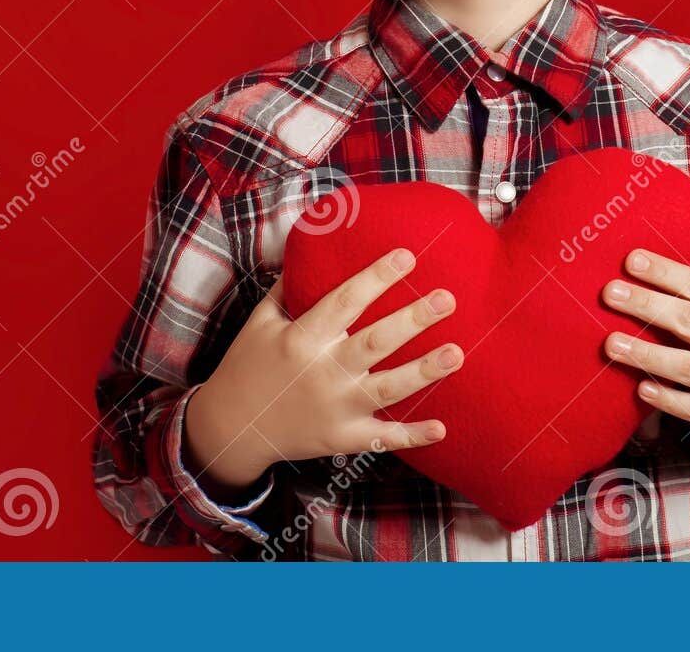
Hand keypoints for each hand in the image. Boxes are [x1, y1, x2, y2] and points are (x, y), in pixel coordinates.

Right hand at [183, 247, 463, 492]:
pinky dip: (412, 436)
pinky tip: (442, 428)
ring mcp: (335, 408)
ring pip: (387, 388)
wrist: (231, 428)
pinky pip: (382, 438)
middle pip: (375, 342)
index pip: (344, 302)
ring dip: (424, 371)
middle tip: (446, 299)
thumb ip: (286, 289)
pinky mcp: (342, 438)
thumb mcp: (259, 322)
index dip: (376, 278)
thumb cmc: (247, 366)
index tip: (407, 256)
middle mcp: (322, 372)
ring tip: (457, 353)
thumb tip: (311, 252)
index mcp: (301, 339)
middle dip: (412, 320)